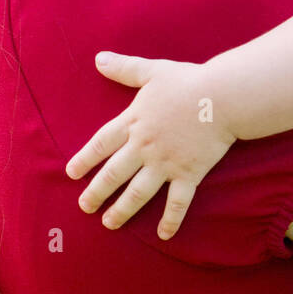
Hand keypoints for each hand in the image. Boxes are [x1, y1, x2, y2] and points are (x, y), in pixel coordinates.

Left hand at [65, 52, 237, 239]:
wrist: (221, 97)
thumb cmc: (188, 82)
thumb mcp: (152, 71)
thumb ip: (124, 68)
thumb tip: (98, 59)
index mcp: (134, 122)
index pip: (101, 143)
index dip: (85, 159)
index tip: (71, 173)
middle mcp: (144, 146)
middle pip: (113, 173)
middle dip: (96, 192)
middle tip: (84, 206)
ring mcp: (166, 163)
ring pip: (138, 192)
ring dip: (122, 210)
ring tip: (109, 223)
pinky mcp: (188, 174)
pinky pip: (177, 202)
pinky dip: (170, 220)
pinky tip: (163, 235)